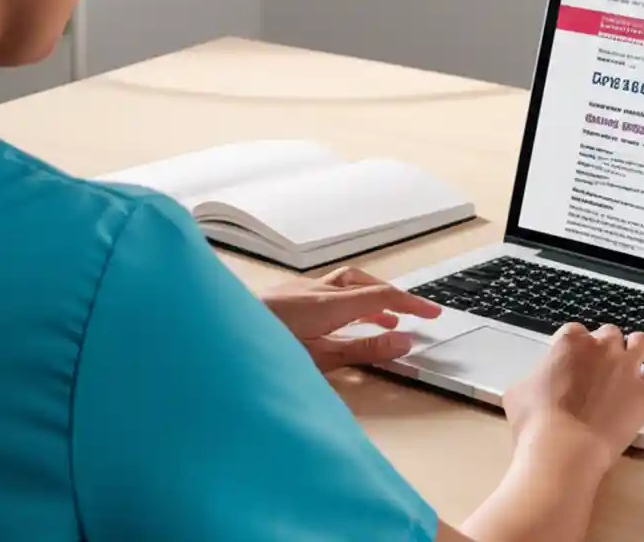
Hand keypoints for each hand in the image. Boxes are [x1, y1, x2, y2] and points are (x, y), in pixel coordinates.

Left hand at [262, 266, 441, 371]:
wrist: (209, 342)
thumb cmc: (261, 354)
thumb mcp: (319, 360)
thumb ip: (363, 350)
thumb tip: (401, 342)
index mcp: (326, 303)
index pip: (381, 295)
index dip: (412, 304)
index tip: (434, 314)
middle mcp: (311, 291)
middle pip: (362, 283)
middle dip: (391, 297)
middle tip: (411, 315)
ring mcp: (292, 292)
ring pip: (340, 285)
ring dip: (365, 298)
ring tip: (381, 319)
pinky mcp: (278, 299)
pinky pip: (321, 292)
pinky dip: (340, 302)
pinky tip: (337, 321)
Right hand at [503, 323, 643, 476]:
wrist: (564, 449)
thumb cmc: (534, 421)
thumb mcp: (517, 391)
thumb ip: (535, 378)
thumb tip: (540, 383)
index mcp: (569, 341)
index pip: (574, 332)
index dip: (573, 349)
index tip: (570, 365)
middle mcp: (602, 347)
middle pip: (609, 334)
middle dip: (604, 348)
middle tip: (596, 371)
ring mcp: (627, 367)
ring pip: (640, 342)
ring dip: (633, 351)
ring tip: (627, 369)